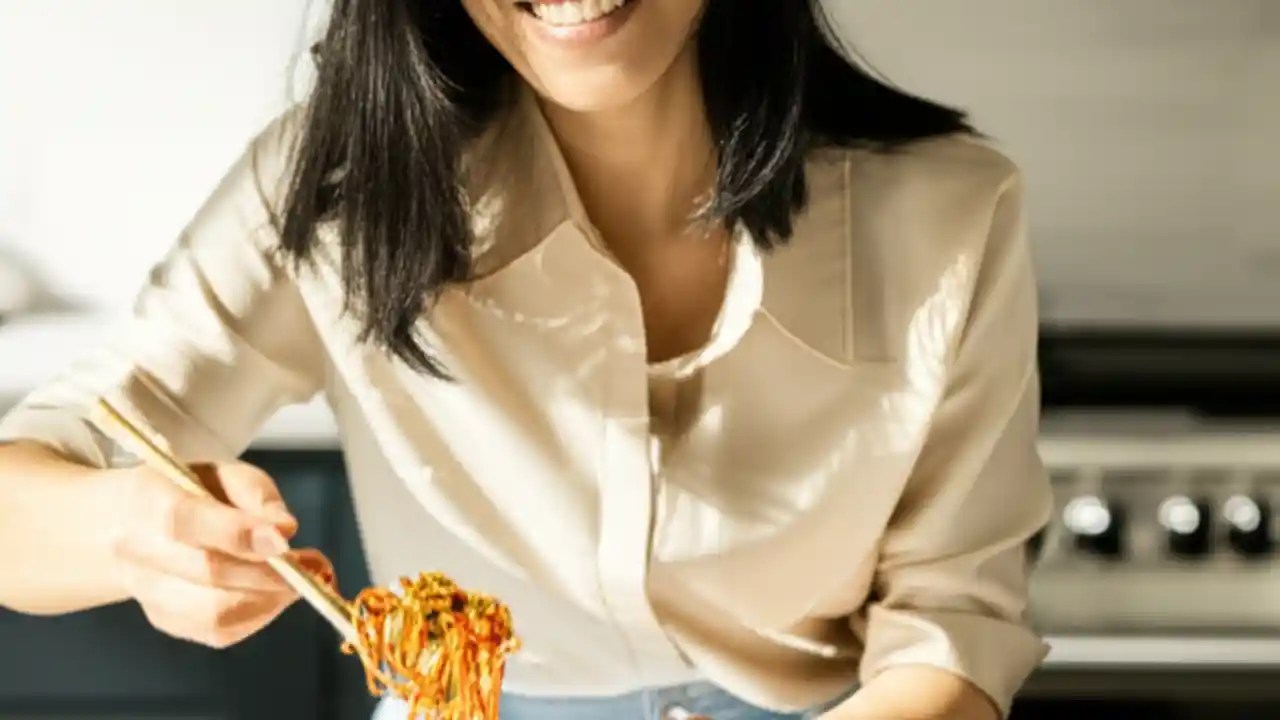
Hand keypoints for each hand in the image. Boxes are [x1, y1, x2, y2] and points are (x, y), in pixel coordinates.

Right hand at [104, 461, 334, 647]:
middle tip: (314, 566)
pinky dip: (258, 614)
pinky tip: (275, 594)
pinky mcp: (165, 620)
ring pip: (215, 612)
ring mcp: (148, 593)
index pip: (187, 521)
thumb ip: (256, 494)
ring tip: (301, 580)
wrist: (129, 524)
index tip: (285, 542)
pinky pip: (218, 630)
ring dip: (270, 599)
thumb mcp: (223, 473)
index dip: (238, 535)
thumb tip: (285, 530)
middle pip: (208, 572)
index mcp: (149, 502)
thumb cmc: (188, 492)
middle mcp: (139, 552)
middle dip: (271, 574)